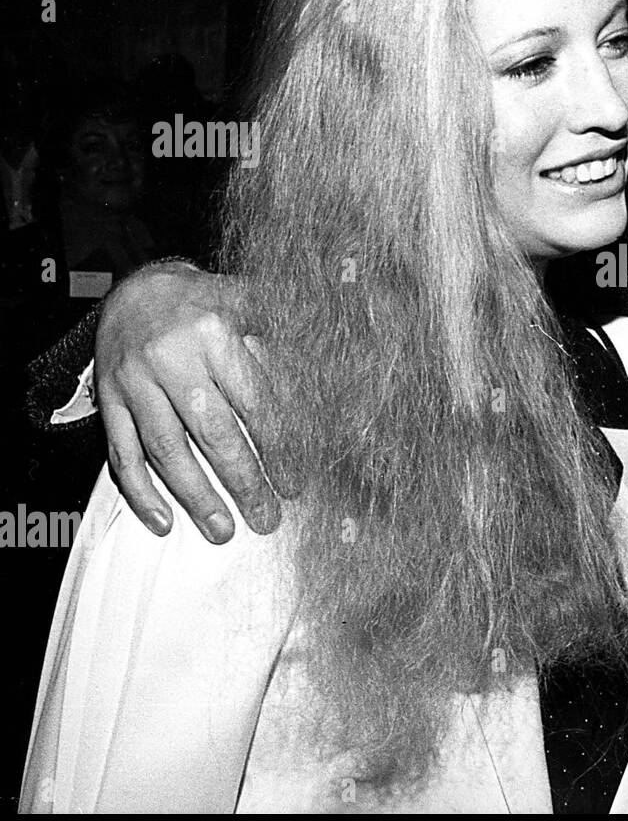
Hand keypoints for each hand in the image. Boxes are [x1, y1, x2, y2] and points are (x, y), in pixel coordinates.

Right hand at [95, 261, 278, 542]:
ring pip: (166, 450)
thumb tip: (328, 389)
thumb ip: (283, 346)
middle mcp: (172, 359)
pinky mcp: (107, 399)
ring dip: (195, 496)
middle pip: (212, 434)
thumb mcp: (249, 307)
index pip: (254, 404)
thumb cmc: (206, 305)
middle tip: (266, 520)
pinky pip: (121, 453)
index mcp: (216, 335)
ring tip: (222, 531)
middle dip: (242, 483)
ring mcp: (134, 382)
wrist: (134, 289)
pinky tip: (163, 522)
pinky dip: (140, 492)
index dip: (276, 448)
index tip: (293, 485)